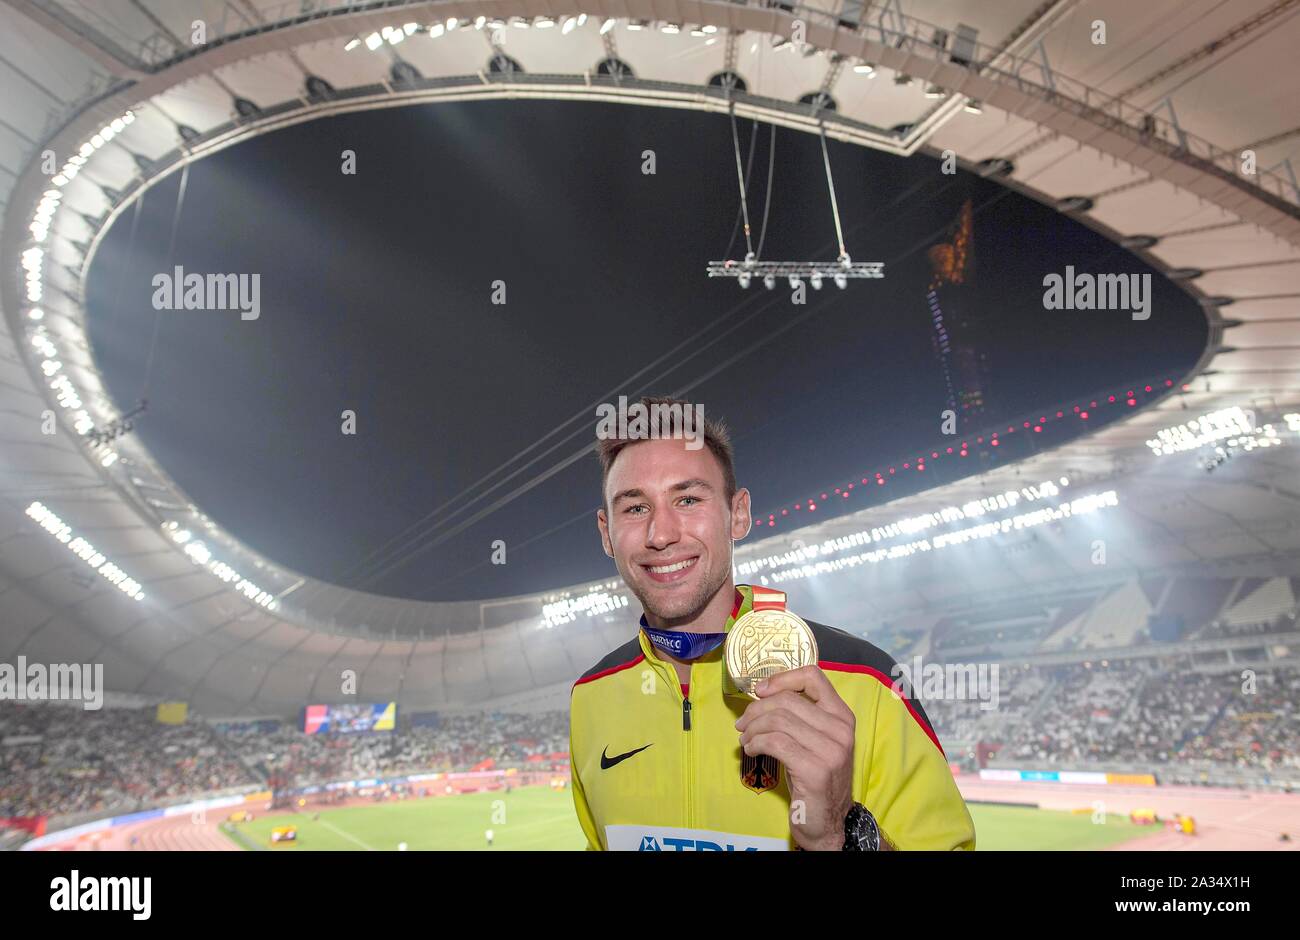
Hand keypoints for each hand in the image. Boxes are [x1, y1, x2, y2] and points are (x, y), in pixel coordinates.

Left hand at [735, 665, 854, 850]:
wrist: (827, 822)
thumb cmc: (815, 779)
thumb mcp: (815, 741)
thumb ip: (800, 716)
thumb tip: (762, 696)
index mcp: (842, 716)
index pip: (814, 677)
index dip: (782, 678)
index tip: (760, 691)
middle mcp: (841, 730)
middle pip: (787, 700)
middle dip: (756, 709)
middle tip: (742, 724)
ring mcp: (831, 750)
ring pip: (778, 721)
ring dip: (753, 729)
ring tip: (746, 740)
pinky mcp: (815, 770)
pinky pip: (775, 742)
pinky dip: (756, 743)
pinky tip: (751, 751)